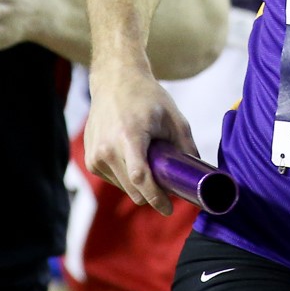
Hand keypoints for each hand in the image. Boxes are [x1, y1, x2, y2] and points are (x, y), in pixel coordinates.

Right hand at [84, 65, 197, 215]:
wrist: (114, 82)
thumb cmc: (146, 97)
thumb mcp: (173, 117)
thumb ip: (186, 146)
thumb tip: (199, 173)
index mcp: (128, 136)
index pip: (140, 178)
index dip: (156, 198)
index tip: (169, 208)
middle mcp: (107, 149)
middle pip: (133, 190)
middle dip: (152, 193)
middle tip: (168, 184)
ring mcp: (95, 156)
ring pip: (124, 188)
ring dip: (139, 185)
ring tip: (149, 161)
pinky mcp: (90, 161)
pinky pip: (114, 180)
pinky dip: (127, 178)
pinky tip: (133, 158)